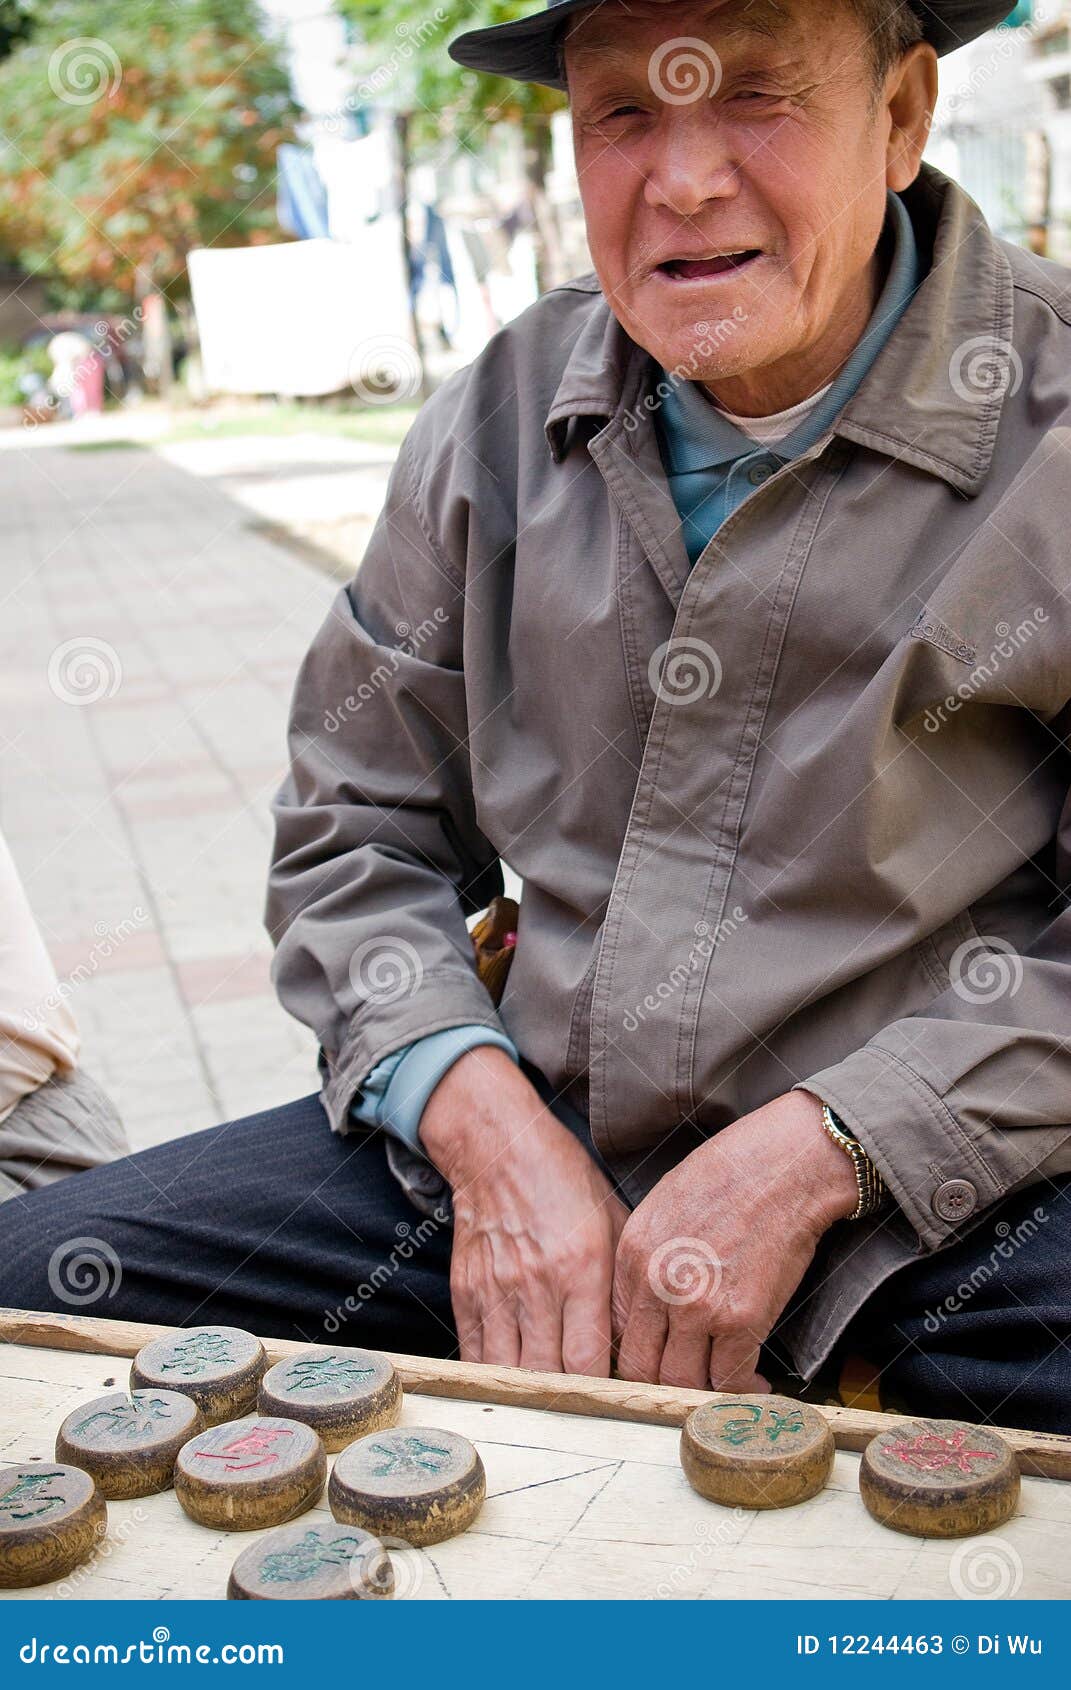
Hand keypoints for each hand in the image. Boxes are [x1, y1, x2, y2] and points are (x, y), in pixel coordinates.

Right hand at [421, 1048, 628, 1374]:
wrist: (498, 1148)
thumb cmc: (564, 1180)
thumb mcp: (614, 1220)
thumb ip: (623, 1282)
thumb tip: (637, 1341)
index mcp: (581, 1266)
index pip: (590, 1359)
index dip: (603, 1391)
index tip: (616, 1399)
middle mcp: (537, 1284)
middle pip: (549, 1376)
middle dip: (568, 1402)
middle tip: (586, 1412)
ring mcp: (496, 1290)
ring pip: (508, 1374)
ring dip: (530, 1395)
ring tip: (550, 1405)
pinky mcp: (467, 1292)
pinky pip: (475, 1355)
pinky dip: (494, 1376)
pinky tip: (513, 1381)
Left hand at [612, 1089, 858, 1391]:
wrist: (785, 1166)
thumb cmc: (730, 1176)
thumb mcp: (663, 1206)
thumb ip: (646, 1258)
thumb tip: (646, 1306)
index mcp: (633, 1255)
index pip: (616, 1330)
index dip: (635, 1353)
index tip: (655, 1361)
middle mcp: (657, 1285)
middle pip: (640, 1366)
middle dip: (660, 1383)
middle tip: (683, 1384)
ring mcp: (698, 1305)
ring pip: (681, 1382)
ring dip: (700, 1390)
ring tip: (717, 1385)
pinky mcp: (742, 1318)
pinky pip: (730, 1379)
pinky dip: (742, 1389)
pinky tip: (753, 1382)